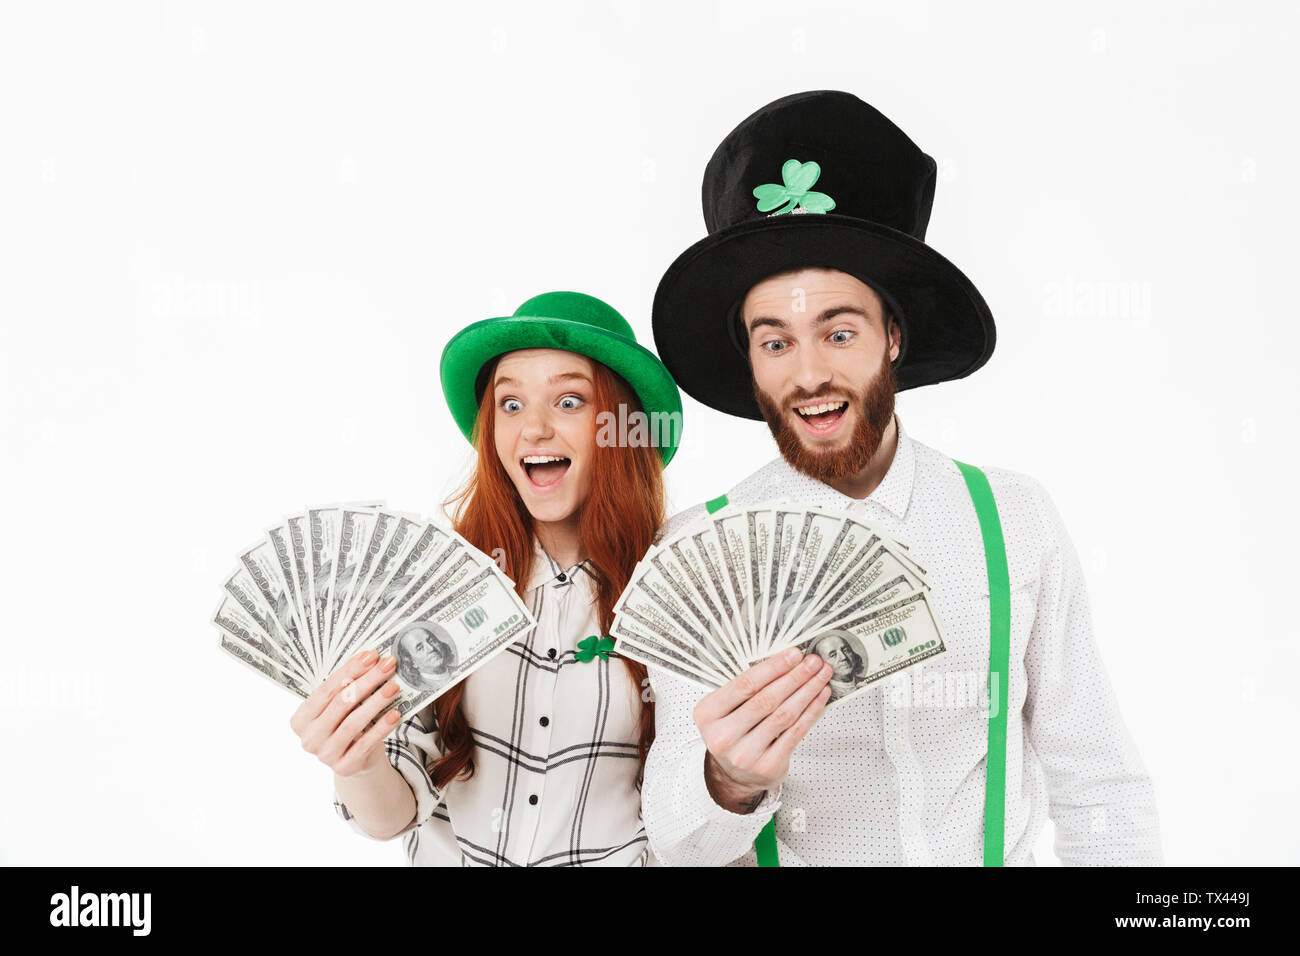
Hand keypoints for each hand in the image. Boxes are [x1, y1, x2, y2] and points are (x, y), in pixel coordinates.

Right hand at [289, 649, 402, 777]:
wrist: (356, 761)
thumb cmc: (346, 725)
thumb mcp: (340, 709)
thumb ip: (346, 689)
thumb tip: (372, 659)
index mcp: (301, 719)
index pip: (325, 690)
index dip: (349, 670)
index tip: (370, 656)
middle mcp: (309, 738)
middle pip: (340, 703)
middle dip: (367, 681)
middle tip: (387, 665)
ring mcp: (325, 755)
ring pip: (352, 723)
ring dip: (376, 702)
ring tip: (394, 687)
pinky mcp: (345, 767)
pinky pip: (366, 744)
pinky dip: (381, 728)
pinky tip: (395, 713)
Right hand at [692, 646, 832, 812]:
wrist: (733, 775)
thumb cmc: (733, 733)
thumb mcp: (726, 709)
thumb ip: (747, 688)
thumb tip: (786, 662)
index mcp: (708, 714)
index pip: (745, 685)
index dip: (773, 668)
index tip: (794, 654)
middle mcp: (724, 736)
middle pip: (766, 699)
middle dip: (795, 677)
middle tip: (813, 662)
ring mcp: (745, 754)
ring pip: (783, 715)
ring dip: (806, 691)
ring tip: (820, 676)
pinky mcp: (767, 766)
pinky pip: (795, 733)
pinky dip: (810, 711)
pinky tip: (819, 698)